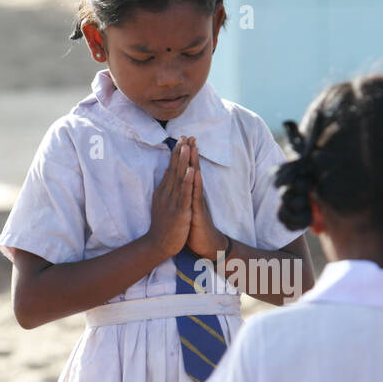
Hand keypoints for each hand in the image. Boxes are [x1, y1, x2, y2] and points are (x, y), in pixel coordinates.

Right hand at [146, 137, 193, 260]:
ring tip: (188, 147)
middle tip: (185, 136)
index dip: (176, 154)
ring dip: (184, 162)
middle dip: (180, 152)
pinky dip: (188, 182)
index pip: (170, 169)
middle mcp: (166, 194)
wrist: (158, 244)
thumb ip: (163, 189)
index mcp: (163, 192)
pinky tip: (192, 171)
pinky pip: (185, 194)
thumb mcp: (161, 204)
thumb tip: (164, 174)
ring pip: (179, 178)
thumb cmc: (162, 226)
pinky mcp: (180, 211)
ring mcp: (172, 202)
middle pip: (174, 169)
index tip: (182, 140)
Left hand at [186, 141, 226, 260]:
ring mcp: (198, 201)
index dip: (184, 156)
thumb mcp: (186, 208)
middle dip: (191, 153)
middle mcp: (195, 194)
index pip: (187, 170)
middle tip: (190, 136)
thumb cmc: (195, 227)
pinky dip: (195, 183)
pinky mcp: (198, 211)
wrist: (206, 245)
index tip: (182, 140)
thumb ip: (183, 194)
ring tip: (193, 148)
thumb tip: (176, 182)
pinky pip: (197, 195)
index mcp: (190, 193)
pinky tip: (195, 172)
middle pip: (193, 169)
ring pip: (196, 179)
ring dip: (194, 163)